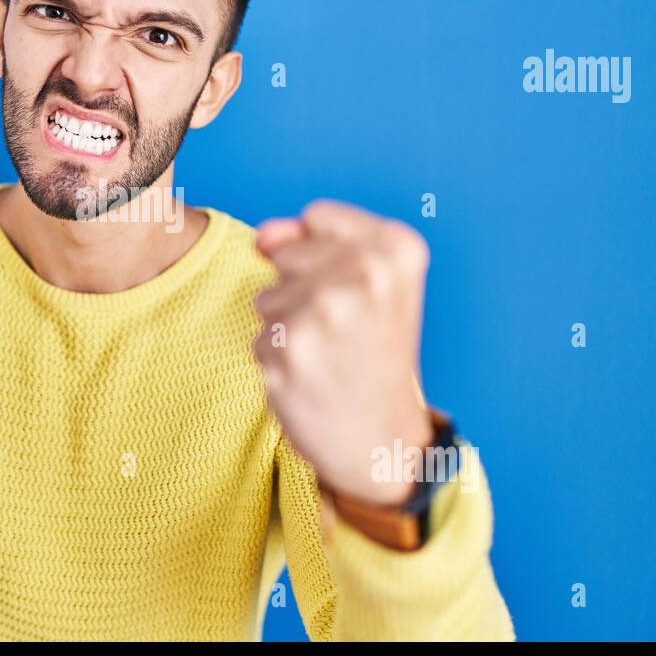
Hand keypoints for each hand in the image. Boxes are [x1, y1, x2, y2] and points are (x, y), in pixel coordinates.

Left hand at [252, 199, 434, 506]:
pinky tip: (312, 378)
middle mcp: (365, 274)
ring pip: (266, 297)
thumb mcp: (370, 284)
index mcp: (397, 249)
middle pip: (286, 255)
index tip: (357, 293)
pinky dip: (276, 359)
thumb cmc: (374, 354)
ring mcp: (325, 311)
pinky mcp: (289, 349)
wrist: (385, 440)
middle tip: (345, 331)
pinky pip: (258, 336)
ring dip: (286, 327)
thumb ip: (310, 240)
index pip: (316, 216)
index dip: (323, 255)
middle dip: (301, 289)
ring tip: (329, 355)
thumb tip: (263, 237)